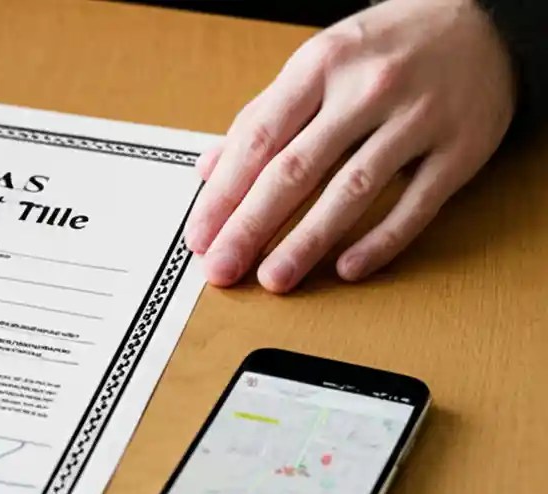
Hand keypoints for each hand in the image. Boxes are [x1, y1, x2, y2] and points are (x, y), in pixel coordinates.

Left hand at [185, 0, 515, 292]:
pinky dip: (380, 241)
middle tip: (223, 268)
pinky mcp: (461, 148)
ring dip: (307, 241)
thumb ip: (262, 117)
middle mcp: (367, 88)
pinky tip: (347, 269)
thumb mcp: (318, 63)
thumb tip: (209, 170)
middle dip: (252, 226)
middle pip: (296, 169)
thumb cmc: (387, 47)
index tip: (200, 237)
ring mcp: (417, 118)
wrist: (483, 22)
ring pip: (352, 190)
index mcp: (320, 64)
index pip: (259, 139)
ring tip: (274, 278)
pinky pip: (416, 205)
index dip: (224, 195)